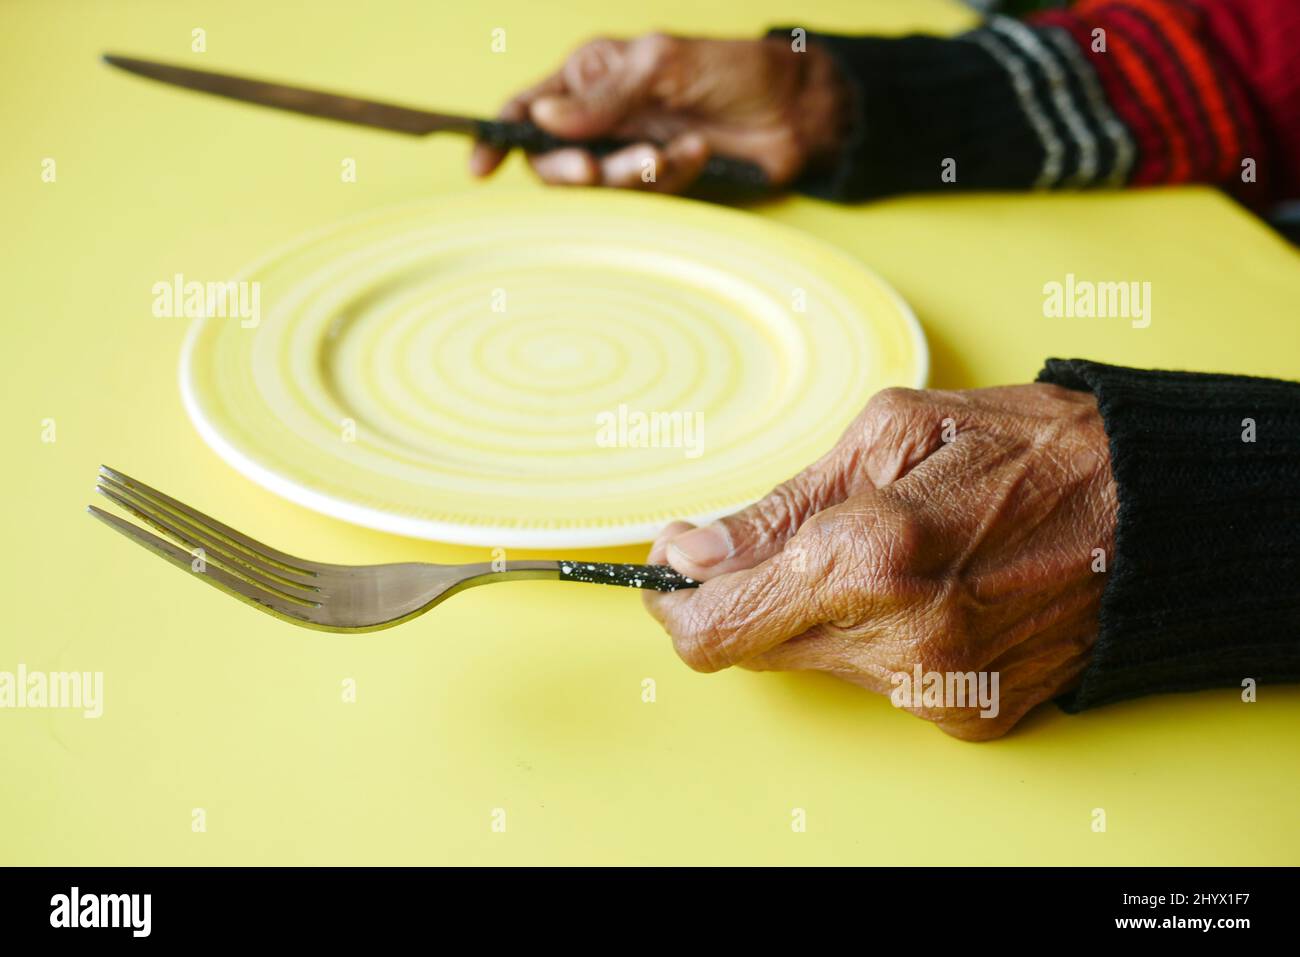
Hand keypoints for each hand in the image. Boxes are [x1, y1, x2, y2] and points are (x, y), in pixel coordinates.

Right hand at [469, 33, 847, 192]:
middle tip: (601, 170)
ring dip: (634, 175)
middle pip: (555, 160)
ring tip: (672, 152)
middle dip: (575, 169)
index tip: (479, 168)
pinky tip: (699, 153)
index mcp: (591, 74)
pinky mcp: (660, 181)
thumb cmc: (733, 69)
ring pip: (600, 185)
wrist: (796, 111)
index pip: (528, 108)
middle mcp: (604, 116)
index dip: (498, 138)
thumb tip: (539, 119)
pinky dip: (669, 178)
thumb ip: (601, 97)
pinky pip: (643, 196)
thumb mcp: (663, 65)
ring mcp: (630, 150)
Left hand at [643, 384, 1118, 740]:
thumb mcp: (889, 432)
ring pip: (818, 663)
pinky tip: (934, 589)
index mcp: (868, 557)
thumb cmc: (1031, 449)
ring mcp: (938, 691)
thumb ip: (778, 507)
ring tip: (895, 550)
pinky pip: (879, 682)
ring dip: (826, 612)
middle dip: (759, 593)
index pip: (716, 629)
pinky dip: (880, 638)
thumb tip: (694, 552)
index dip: (678, 604)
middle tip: (805, 535)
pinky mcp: (968, 719)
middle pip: (759, 648)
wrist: (1158, 512)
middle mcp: (899, 641)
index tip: (678, 569)